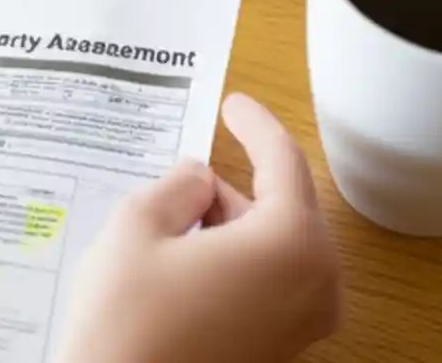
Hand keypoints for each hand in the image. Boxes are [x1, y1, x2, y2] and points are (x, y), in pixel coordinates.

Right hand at [56, 93, 340, 362]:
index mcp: (291, 244)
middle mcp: (315, 284)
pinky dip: (236, 258)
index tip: (232, 104)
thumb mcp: (137, 226)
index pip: (282, 162)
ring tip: (175, 213)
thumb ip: (177, 185)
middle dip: (237, 182)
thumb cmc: (126, 323)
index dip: (253, 125)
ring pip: (276, 245)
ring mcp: (302, 323)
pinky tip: (188, 252)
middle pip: (284, 206)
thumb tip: (199, 178)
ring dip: (233, 222)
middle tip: (188, 167)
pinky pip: (270, 281)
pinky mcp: (280, 348)